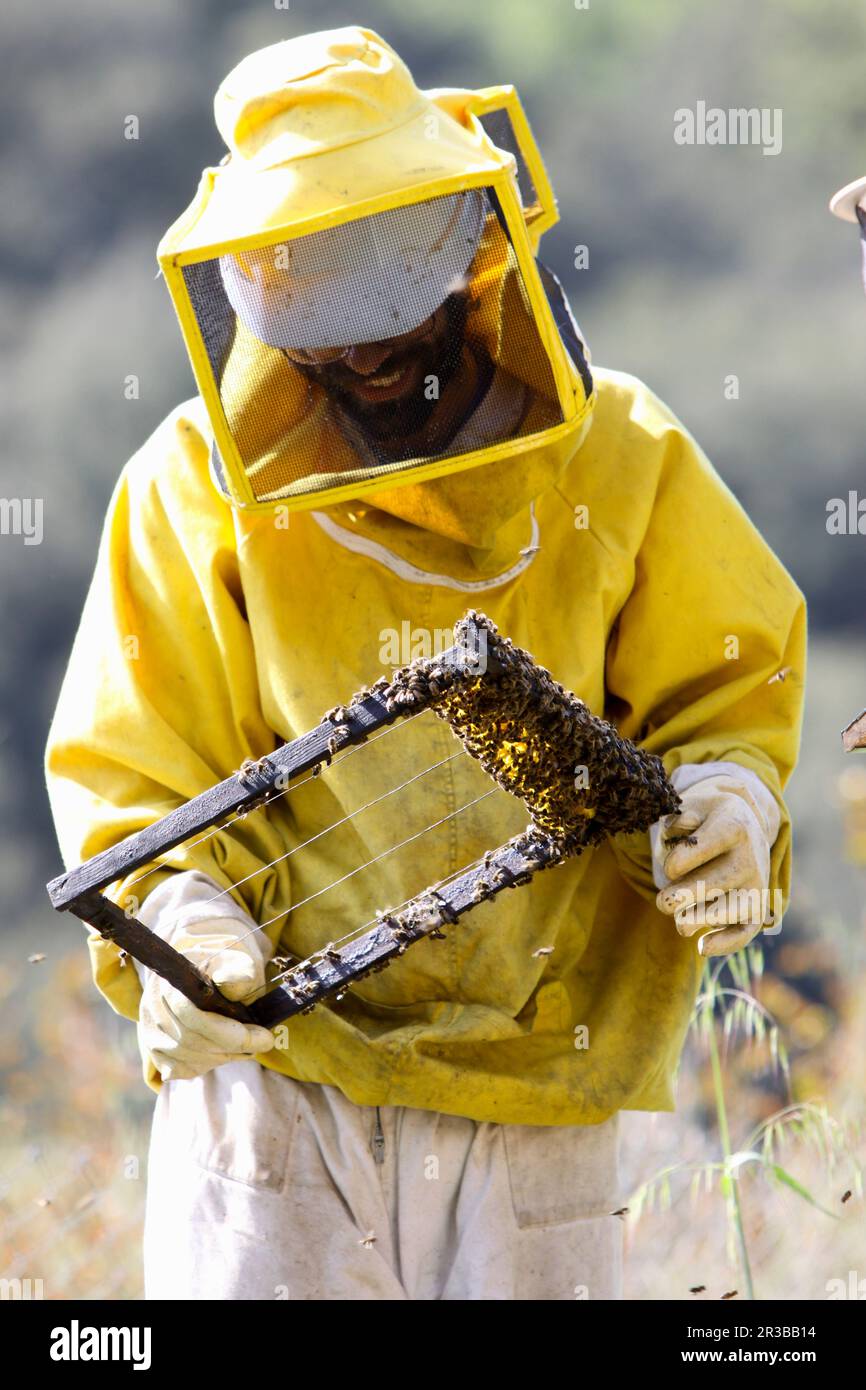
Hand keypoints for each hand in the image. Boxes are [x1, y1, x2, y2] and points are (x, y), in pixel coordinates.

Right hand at [139, 923, 274, 1080]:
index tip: (265, 1038)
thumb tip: (233, 984)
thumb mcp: (239, 961)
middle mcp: (152, 1004)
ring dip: (222, 1057)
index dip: (230, 1034)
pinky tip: (223, 1052)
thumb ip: (239, 971)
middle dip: (231, 1047)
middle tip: (262, 1044)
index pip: (193, 1015)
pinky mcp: (154, 1047)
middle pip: (190, 1040)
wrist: (210, 974)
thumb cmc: (228, 968)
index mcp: (171, 978)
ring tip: (246, 1047)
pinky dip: (205, 1066)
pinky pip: (179, 1069)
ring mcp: (150, 1028)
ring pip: (185, 1058)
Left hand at [653, 772, 778, 956]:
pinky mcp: (758, 908)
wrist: (746, 825)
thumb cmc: (709, 818)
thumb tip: (674, 829)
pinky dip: (727, 943)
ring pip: (732, 909)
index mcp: (733, 826)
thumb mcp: (694, 804)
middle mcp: (750, 857)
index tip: (670, 868)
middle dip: (683, 896)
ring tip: (680, 923)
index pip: (702, 848)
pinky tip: (702, 947)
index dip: (677, 862)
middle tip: (663, 902)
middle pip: (716, 882)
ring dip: (700, 919)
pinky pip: (746, 931)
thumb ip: (679, 816)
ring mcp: (756, 884)